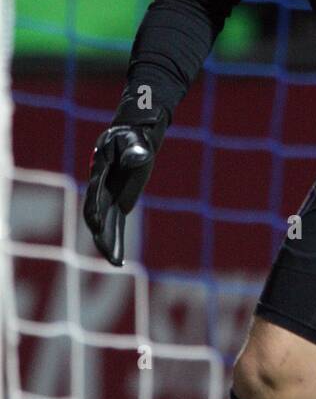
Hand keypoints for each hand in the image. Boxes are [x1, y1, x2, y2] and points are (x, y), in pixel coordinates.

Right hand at [83, 108, 168, 264]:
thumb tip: (137, 159)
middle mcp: (100, 187)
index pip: (95, 190)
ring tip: (115, 261)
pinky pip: (116, 226)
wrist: (133, 138)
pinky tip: (118, 260)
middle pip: (95, 212)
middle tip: (105, 247)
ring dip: (108, 242)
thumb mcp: (134, 141)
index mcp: (100, 169)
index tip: (97, 223)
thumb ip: (135, 151)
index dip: (95, 208)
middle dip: (99, 230)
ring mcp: (108, 198)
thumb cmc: (132, 137)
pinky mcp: (118, 204)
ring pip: (104, 224)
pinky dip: (117, 241)